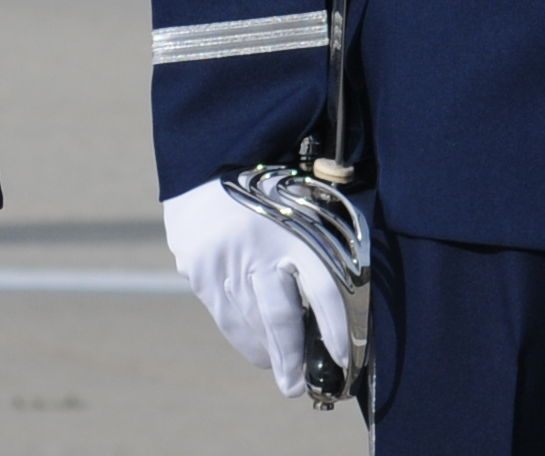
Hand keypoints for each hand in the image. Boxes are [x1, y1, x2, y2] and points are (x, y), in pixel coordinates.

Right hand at [164, 179, 355, 396]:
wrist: (212, 156)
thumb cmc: (274, 183)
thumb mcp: (307, 202)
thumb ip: (321, 247)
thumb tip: (333, 308)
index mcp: (297, 224)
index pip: (324, 289)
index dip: (337, 329)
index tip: (345, 359)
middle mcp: (260, 245)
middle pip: (280, 318)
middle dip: (292, 360)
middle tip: (299, 388)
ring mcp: (225, 259)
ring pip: (249, 322)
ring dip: (267, 351)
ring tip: (280, 371)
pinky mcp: (199, 268)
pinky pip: (224, 313)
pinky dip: (242, 333)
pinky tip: (256, 346)